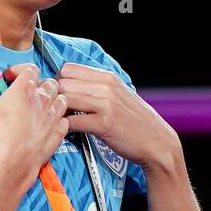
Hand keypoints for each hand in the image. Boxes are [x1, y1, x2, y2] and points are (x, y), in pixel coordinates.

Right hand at [0, 58, 68, 178]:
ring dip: (52, 99)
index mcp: (25, 88)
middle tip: (27, 94)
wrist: (15, 159)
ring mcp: (53, 114)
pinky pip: (64, 119)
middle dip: (39, 84)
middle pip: (48, 82)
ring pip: (61, 98)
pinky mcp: (59, 131)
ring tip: (40, 106)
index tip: (10, 78)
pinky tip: (48, 123)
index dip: (20, 70)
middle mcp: (43, 98)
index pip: (30, 68)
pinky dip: (58, 118)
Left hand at [57, 62, 180, 172]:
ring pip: (65, 99)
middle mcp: (106, 86)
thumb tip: (70, 86)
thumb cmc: (135, 121)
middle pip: (62, 83)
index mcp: (108, 77)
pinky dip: (64, 127)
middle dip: (54, 97)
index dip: (58, 82)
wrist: (157, 141)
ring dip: (57, 112)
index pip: (68, 68)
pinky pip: (72, 121)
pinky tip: (66, 132)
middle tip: (53, 111)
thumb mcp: (119, 95)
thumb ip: (97, 87)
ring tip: (57, 122)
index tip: (58, 96)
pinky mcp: (104, 124)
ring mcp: (106, 104)